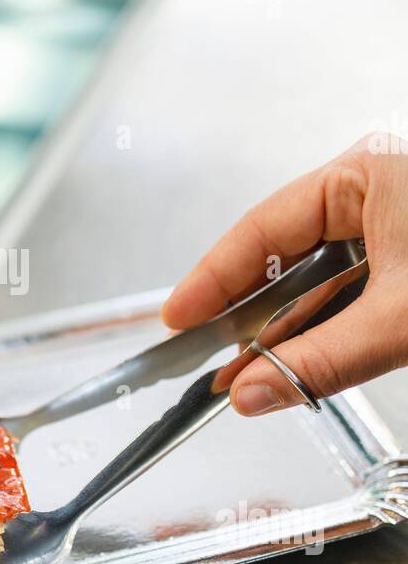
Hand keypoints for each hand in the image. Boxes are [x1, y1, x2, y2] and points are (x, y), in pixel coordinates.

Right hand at [162, 136, 407, 414]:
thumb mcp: (401, 319)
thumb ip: (325, 359)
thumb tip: (252, 391)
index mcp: (364, 172)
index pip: (262, 228)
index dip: (213, 278)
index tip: (178, 319)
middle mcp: (371, 191)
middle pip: (283, 254)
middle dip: (245, 312)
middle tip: (200, 356)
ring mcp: (390, 223)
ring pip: (316, 280)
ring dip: (283, 329)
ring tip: (243, 372)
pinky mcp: (404, 257)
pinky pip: (348, 292)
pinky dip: (321, 329)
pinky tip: (291, 360)